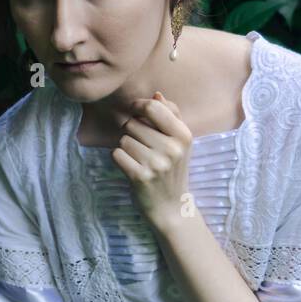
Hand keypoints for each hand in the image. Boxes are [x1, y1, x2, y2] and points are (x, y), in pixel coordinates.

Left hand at [111, 90, 193, 229]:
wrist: (172, 207)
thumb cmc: (173, 170)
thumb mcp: (180, 142)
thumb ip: (171, 115)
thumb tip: (156, 94)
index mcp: (183, 135)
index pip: (153, 107)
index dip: (139, 106)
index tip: (135, 111)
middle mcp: (172, 148)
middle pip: (133, 123)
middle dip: (131, 132)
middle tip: (142, 147)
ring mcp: (156, 164)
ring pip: (123, 139)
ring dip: (126, 147)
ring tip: (139, 159)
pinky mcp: (140, 177)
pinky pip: (117, 154)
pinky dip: (120, 160)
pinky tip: (132, 168)